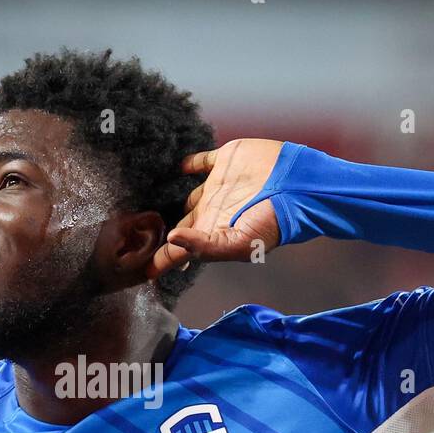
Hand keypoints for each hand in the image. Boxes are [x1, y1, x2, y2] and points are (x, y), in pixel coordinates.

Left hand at [146, 138, 283, 279]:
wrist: (298, 187)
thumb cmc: (272, 222)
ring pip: (187, 194)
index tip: (140, 270)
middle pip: (179, 223)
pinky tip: (177, 165)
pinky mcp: (226, 162)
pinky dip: (188, 164)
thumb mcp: (239, 243)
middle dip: (159, 230)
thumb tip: (170, 240)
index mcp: (211, 232)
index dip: (160, 260)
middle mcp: (212, 211)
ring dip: (170, 195)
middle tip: (135, 232)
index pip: (178, 251)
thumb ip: (204, 245)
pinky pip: (200, 163)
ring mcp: (218, 187)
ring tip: (149, 197)